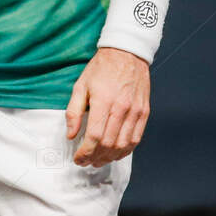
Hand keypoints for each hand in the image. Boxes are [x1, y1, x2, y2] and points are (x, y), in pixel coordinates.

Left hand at [65, 47, 151, 166]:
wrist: (127, 53)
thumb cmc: (102, 68)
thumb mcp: (80, 86)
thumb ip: (73, 111)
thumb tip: (70, 134)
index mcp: (103, 101)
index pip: (94, 136)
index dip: (85, 152)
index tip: (78, 158)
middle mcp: (121, 108)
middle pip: (109, 144)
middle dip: (95, 158)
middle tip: (86, 162)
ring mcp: (135, 111)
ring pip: (123, 145)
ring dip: (110, 157)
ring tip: (99, 160)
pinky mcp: (144, 112)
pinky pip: (136, 139)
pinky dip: (125, 150)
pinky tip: (116, 153)